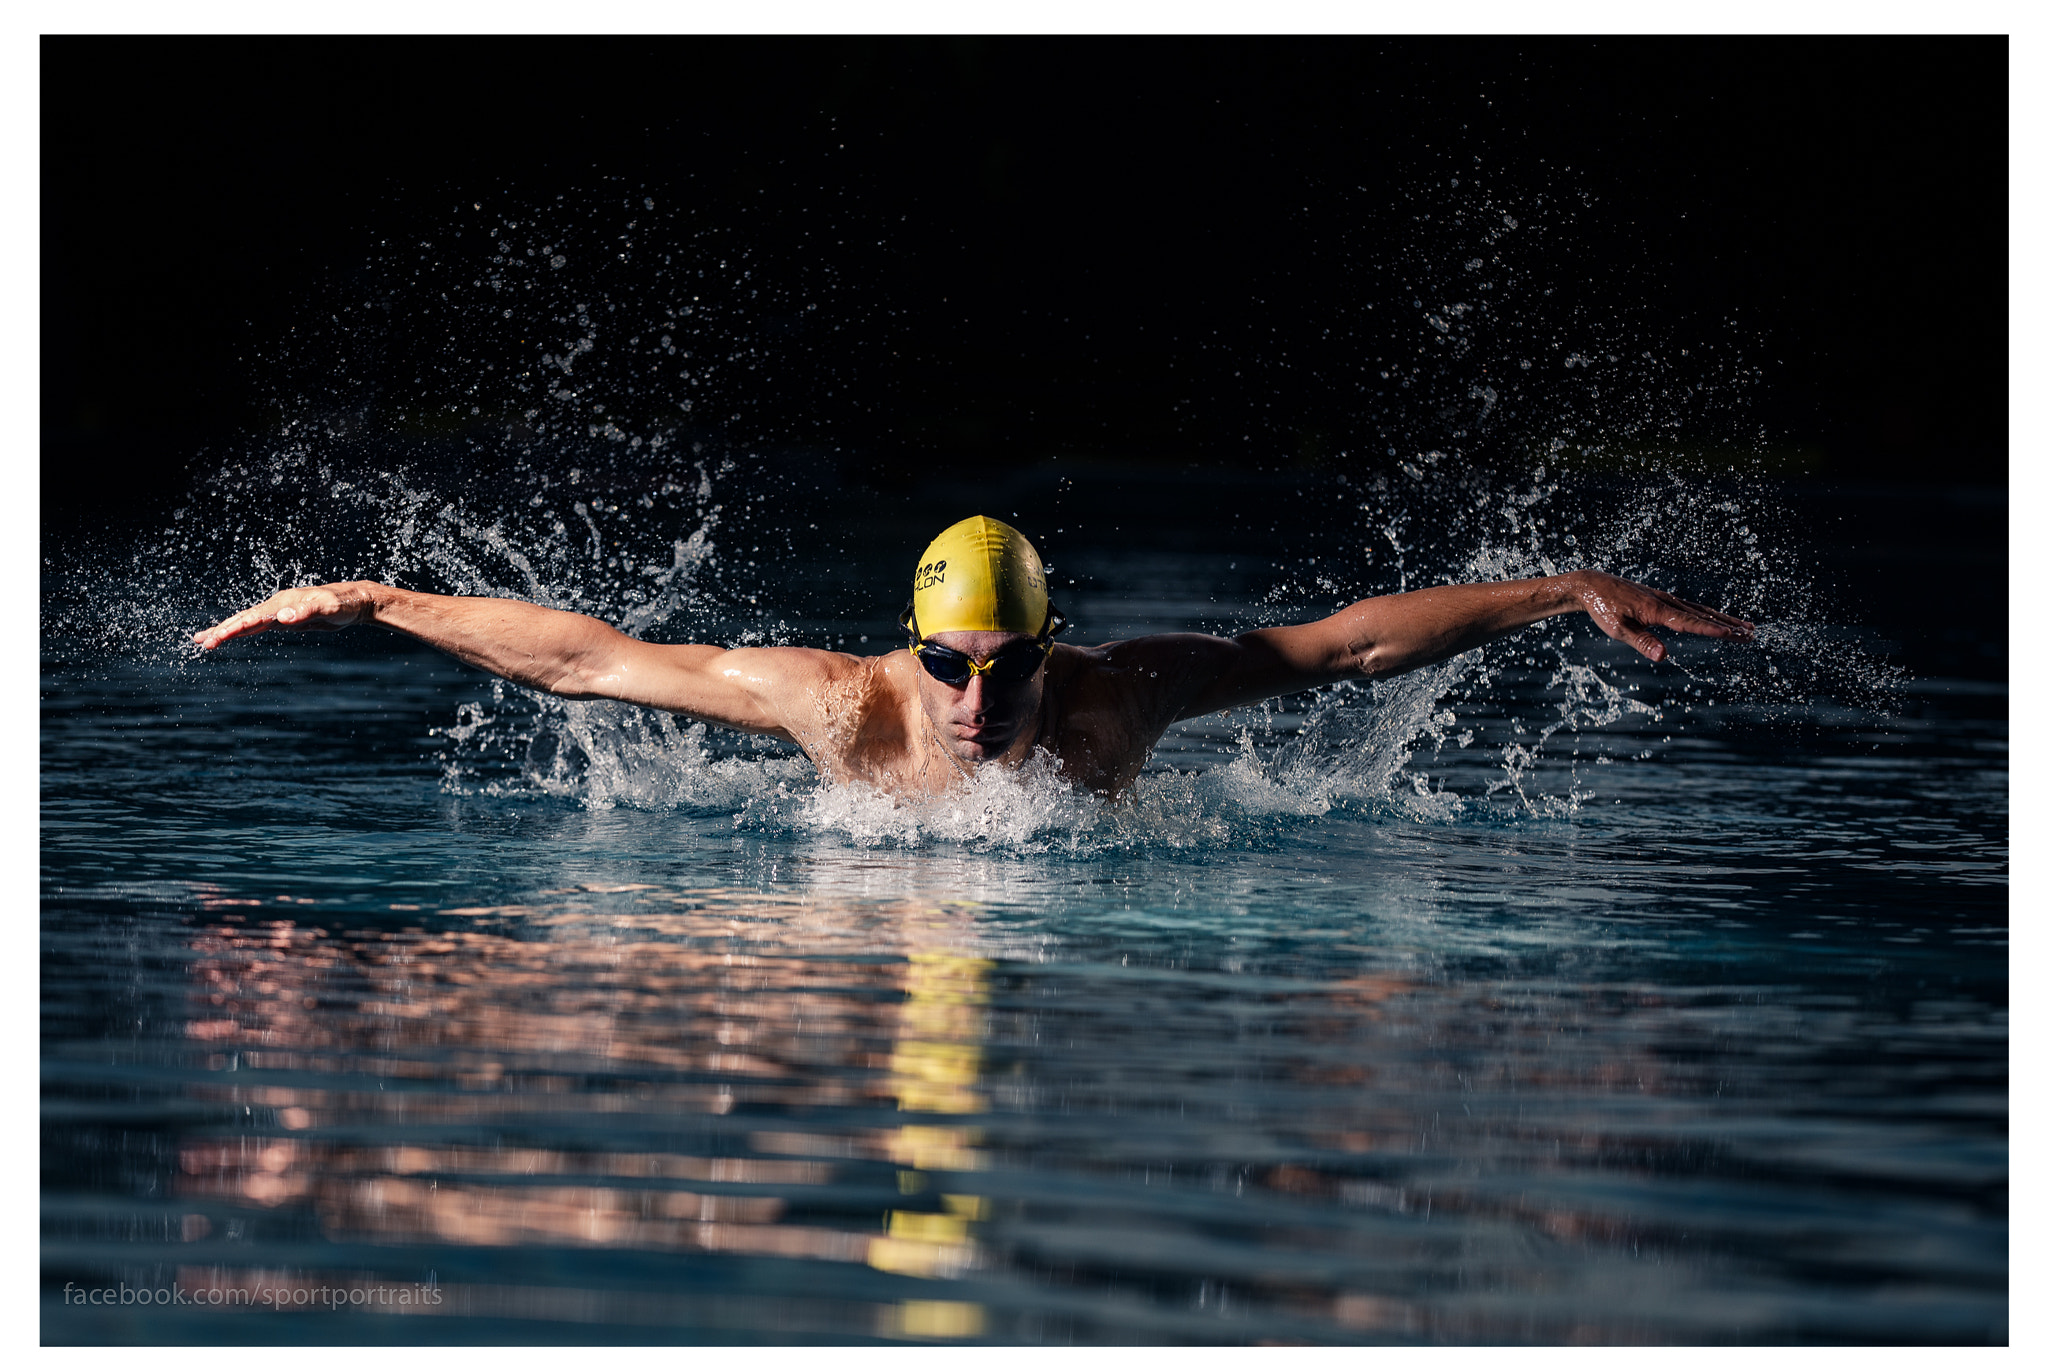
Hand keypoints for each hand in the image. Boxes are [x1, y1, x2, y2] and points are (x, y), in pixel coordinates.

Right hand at [192, 582, 373, 650]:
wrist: (356, 600)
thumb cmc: (344, 604)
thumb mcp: (328, 609)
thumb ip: (305, 612)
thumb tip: (281, 618)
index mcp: (282, 603)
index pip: (252, 618)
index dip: (233, 628)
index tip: (215, 638)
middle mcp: (277, 606)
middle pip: (244, 619)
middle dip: (223, 630)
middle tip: (201, 642)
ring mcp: (280, 612)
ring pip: (248, 622)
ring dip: (228, 630)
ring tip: (206, 639)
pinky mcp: (286, 619)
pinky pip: (259, 626)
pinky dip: (245, 630)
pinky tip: (235, 635)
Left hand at [1570, 570, 1753, 663]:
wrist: (1592, 585)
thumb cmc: (1603, 609)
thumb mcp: (1618, 629)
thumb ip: (1642, 642)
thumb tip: (1663, 657)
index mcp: (1657, 610)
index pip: (1690, 623)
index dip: (1712, 630)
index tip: (1734, 635)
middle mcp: (1666, 602)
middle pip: (1703, 615)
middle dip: (1728, 625)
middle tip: (1752, 634)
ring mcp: (1665, 599)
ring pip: (1700, 610)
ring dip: (1724, 619)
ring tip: (1746, 627)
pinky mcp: (1662, 599)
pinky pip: (1691, 608)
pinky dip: (1708, 614)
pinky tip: (1717, 619)